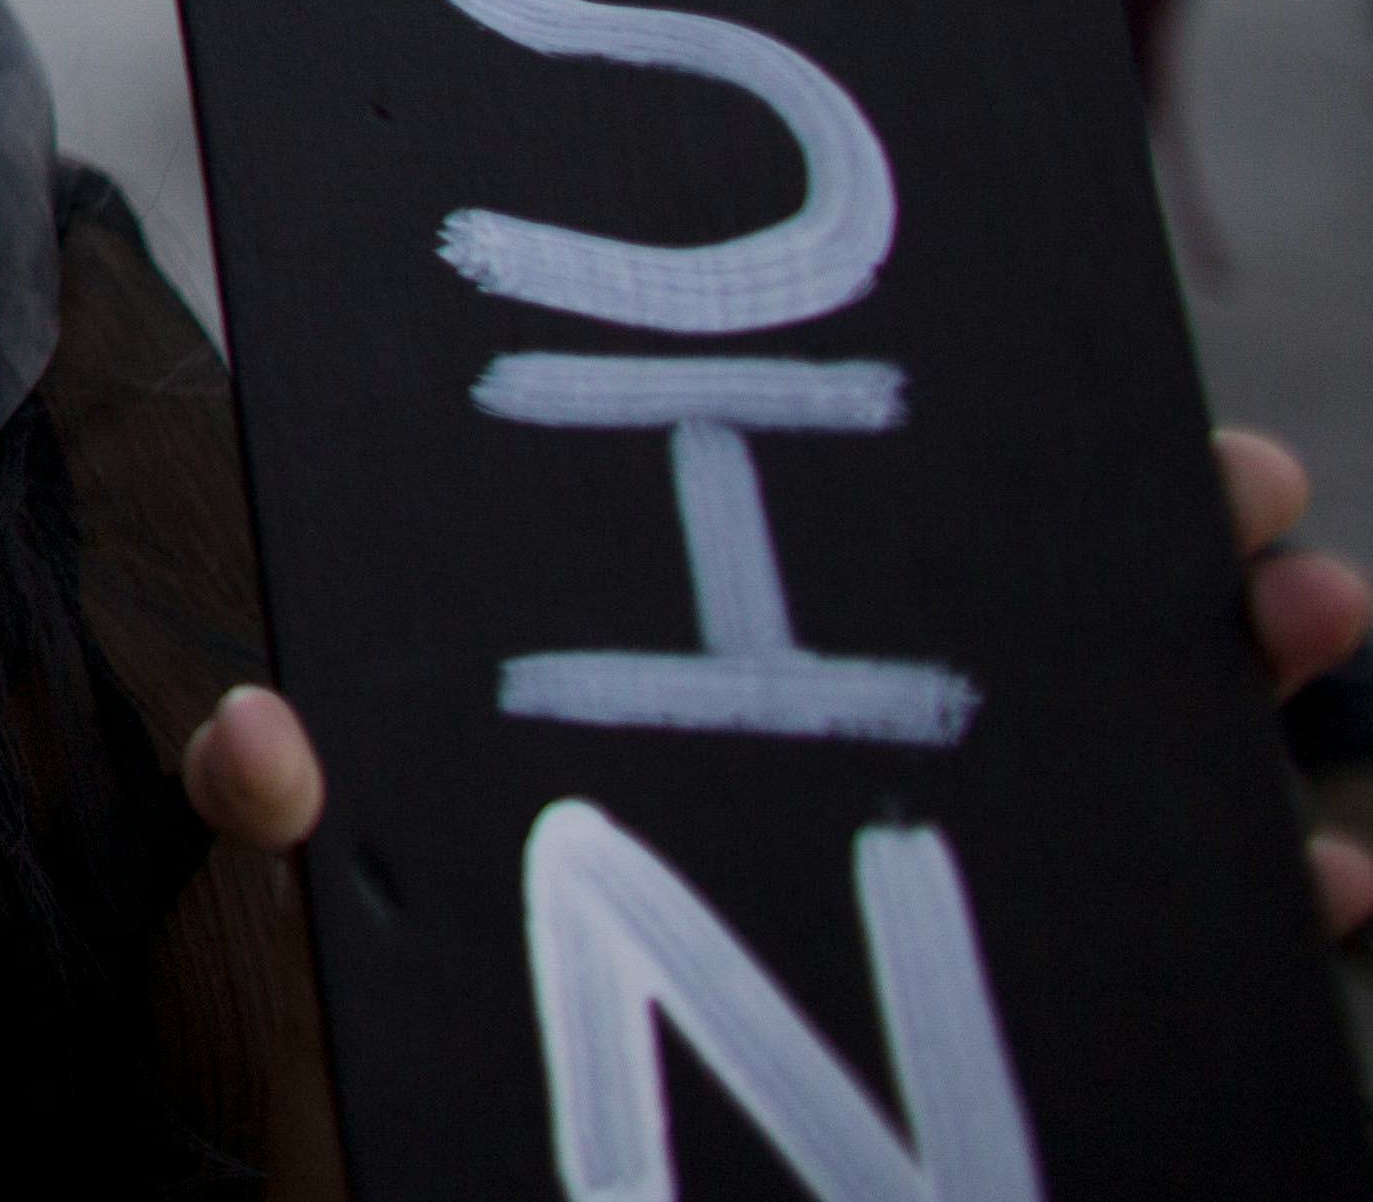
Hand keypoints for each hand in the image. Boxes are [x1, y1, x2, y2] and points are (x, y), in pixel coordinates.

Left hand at [181, 427, 1372, 936]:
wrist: (439, 1160)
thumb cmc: (386, 996)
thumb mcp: (323, 877)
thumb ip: (278, 809)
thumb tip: (265, 737)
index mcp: (658, 676)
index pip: (824, 531)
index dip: (965, 455)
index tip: (1100, 406)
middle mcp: (791, 747)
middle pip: (999, 619)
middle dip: (1147, 548)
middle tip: (1251, 504)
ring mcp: (873, 864)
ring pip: (1100, 761)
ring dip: (1224, 698)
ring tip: (1308, 628)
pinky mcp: (941, 1005)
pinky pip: (1126, 943)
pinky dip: (1241, 912)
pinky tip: (1317, 888)